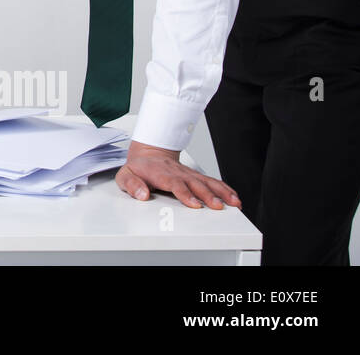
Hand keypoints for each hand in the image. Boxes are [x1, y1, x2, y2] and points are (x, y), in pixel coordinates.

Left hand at [116, 140, 241, 209]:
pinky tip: (234, 197)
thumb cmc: (138, 168)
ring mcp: (187, 174)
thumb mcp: (125, 175)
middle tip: (217, 206)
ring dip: (220, 192)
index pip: (173, 183)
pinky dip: (224, 189)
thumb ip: (131, 185)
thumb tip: (142, 195)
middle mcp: (176, 172)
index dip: (185, 193)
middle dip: (207, 195)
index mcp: (159, 173)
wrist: (148, 153)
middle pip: (194, 183)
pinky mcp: (195, 176)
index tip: (194, 204)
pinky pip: (212, 181)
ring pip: (206, 182)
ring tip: (233, 203)